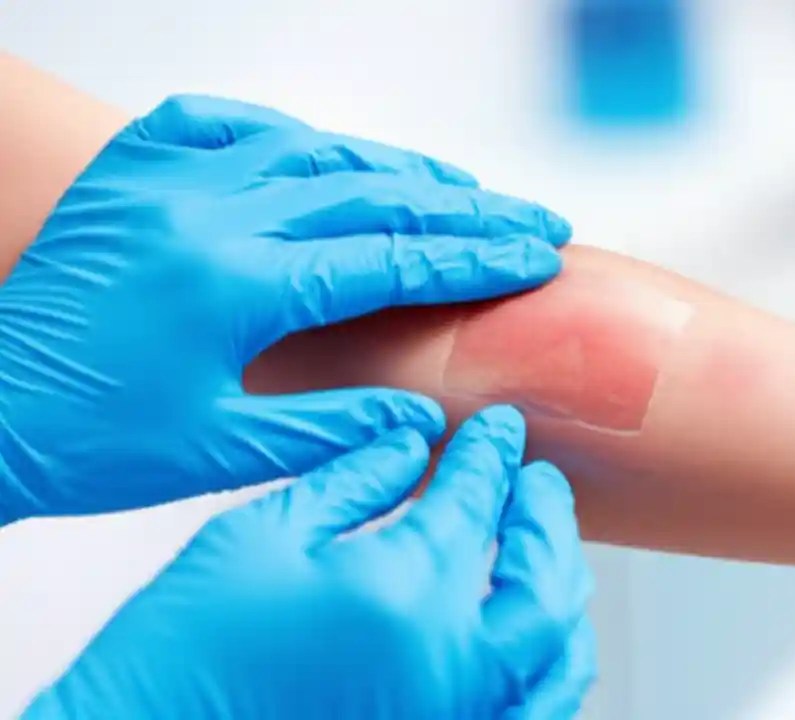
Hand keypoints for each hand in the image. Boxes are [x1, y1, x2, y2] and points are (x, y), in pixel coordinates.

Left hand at [0, 95, 571, 523]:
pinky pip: (221, 122)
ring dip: (397, 168)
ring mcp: (164, 180)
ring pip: (311, 151)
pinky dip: (288, 132)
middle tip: (534, 217)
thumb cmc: (94, 447)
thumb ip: (334, 426)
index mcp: (236, 284)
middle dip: (466, 208)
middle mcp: (206, 212)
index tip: (538, 254)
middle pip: (370, 194)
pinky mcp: (129, 171)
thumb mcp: (222, 452)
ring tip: (464, 187)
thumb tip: (424, 413)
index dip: (475, 257)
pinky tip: (326, 149)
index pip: (391, 259)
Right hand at [24, 406, 595, 718]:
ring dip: (565, 592)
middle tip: (538, 481)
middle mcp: (452, 666)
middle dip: (547, 519)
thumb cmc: (178, 653)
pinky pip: (536, 712)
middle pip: (543, 581)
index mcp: (403, 594)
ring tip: (549, 551)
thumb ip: (351, 482)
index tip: (499, 430)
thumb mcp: (258, 538)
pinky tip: (540, 640)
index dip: (491, 457)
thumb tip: (411, 443)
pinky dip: (553, 667)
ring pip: (558, 657)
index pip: (474, 505)